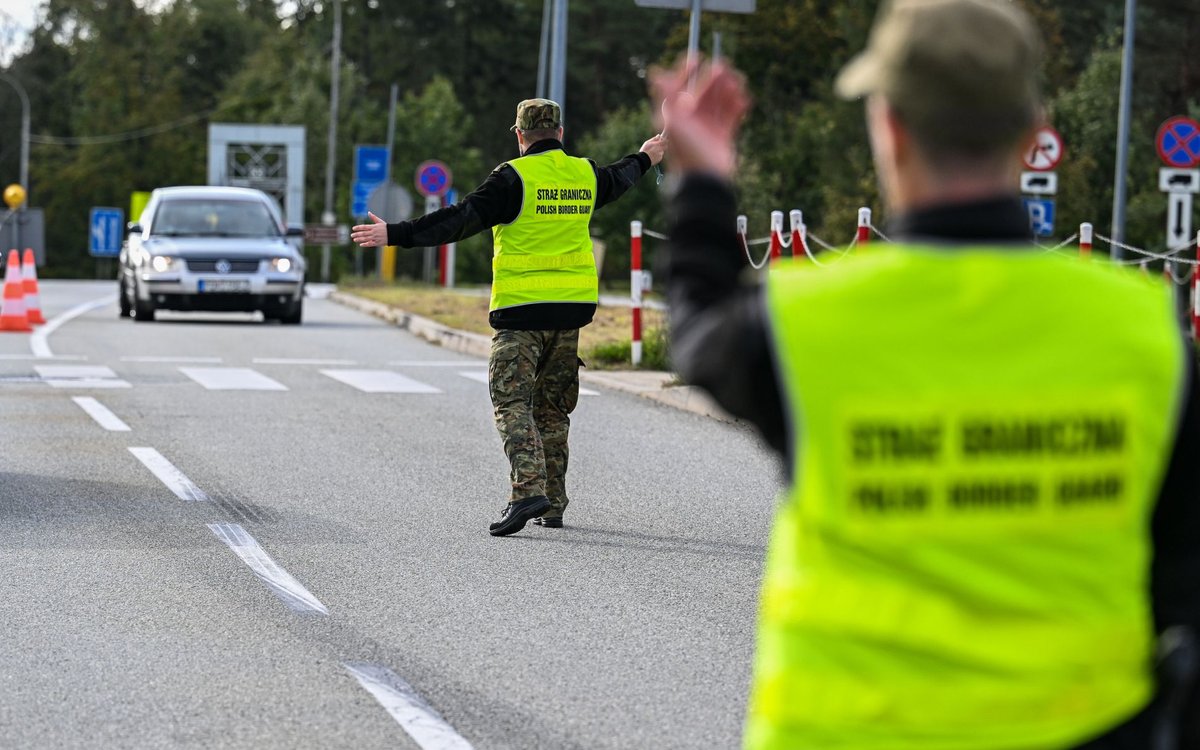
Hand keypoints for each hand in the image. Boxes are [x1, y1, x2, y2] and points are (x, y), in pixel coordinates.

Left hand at [350, 212, 387, 247]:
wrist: (394, 234)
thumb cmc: (386, 227)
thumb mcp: (380, 221)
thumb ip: (373, 217)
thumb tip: (368, 212)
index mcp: (374, 227)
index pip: (364, 227)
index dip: (358, 227)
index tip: (353, 228)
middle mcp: (374, 232)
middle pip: (363, 233)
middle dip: (357, 234)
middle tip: (351, 235)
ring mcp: (375, 238)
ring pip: (366, 239)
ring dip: (359, 239)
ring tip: (354, 239)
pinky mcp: (377, 243)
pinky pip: (370, 244)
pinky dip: (365, 244)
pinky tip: (361, 244)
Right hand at [640, 134, 666, 165]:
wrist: (643, 160)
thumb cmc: (644, 150)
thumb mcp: (648, 142)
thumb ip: (654, 139)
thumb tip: (659, 135)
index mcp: (658, 144)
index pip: (665, 141)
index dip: (663, 140)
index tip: (661, 139)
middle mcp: (660, 149)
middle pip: (664, 146)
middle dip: (661, 145)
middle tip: (656, 146)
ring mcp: (660, 154)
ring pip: (662, 151)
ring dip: (659, 150)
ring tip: (653, 152)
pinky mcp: (660, 158)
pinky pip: (660, 155)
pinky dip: (658, 155)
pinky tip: (653, 155)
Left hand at [650, 58, 750, 178]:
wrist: (704, 179)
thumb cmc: (686, 151)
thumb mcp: (674, 122)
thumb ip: (666, 96)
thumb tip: (654, 72)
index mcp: (677, 115)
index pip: (681, 88)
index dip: (686, 72)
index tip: (696, 57)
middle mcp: (692, 119)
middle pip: (703, 91)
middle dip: (713, 78)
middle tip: (723, 66)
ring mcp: (708, 126)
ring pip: (719, 101)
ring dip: (728, 89)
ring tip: (737, 83)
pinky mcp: (724, 134)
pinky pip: (732, 114)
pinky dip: (738, 105)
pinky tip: (743, 100)